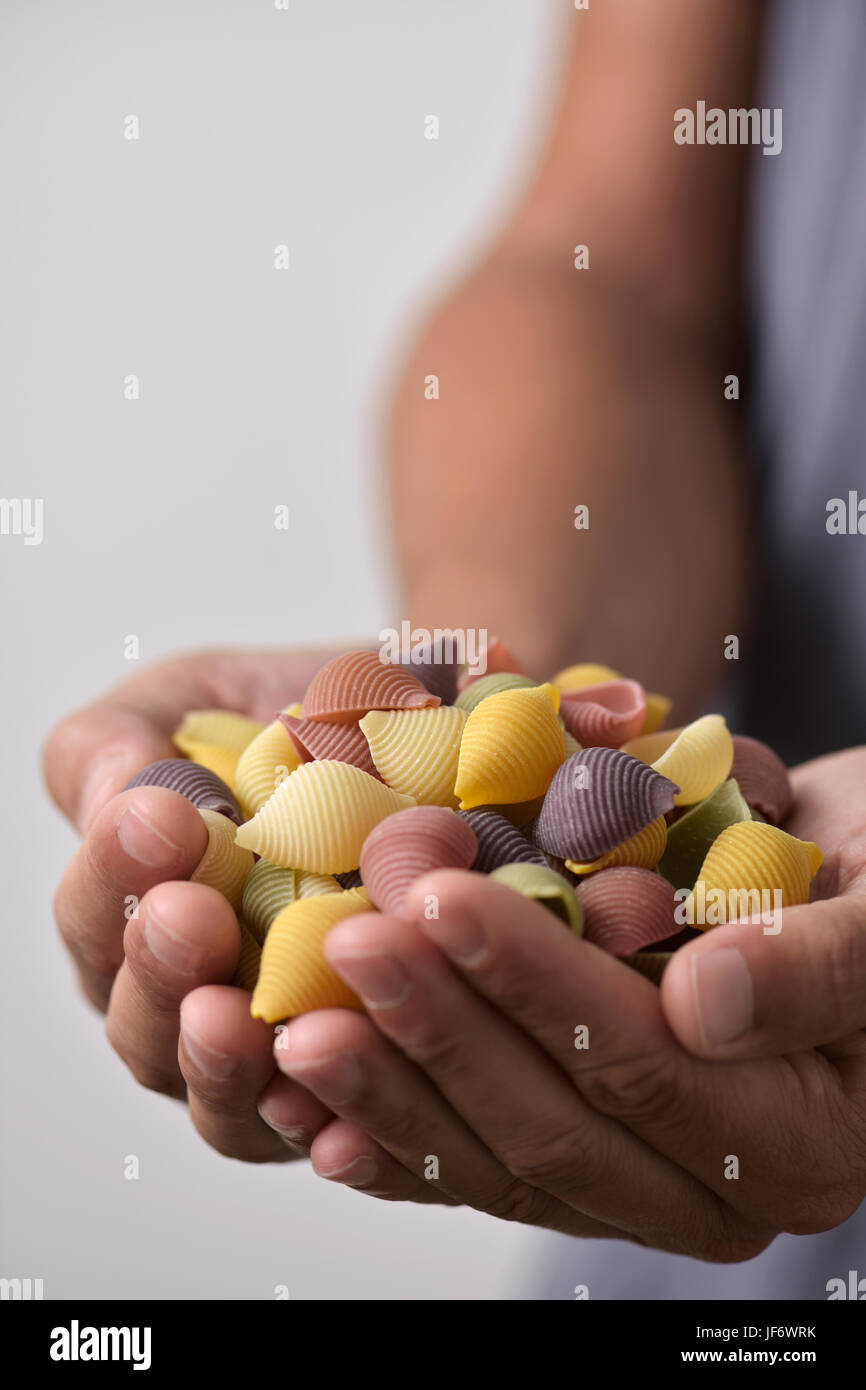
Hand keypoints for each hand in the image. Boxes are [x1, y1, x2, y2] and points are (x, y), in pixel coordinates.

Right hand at [44, 647, 343, 1162]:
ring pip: (219, 1099)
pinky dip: (326, 1125)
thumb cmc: (296, 724)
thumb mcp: (196, 702)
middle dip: (157, 968)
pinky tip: (332, 1104)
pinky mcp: (354, 1097)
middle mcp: (191, 1000)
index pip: (94, 912)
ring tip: (235, 1021)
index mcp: (134, 910)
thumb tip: (112, 791)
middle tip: (188, 916)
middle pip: (141, 1022)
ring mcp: (269, 1062)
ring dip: (218, 1062)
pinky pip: (331, 1133)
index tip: (157, 820)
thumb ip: (122, 739)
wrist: (429, 747)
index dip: (112, 873)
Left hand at [270, 747, 865, 1254]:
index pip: (642, 1063)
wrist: (865, 883)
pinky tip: (309, 1107)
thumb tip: (701, 1006)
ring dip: (395, 1087)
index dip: (536, 985)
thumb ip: (816, 967)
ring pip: (502, 1157)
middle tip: (344, 945)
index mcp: (795, 1136)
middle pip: (555, 1121)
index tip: (441, 902)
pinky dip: (395, 1134)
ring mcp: (641, 1180)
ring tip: (299, 1022)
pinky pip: (481, 1163)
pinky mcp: (586, 1153)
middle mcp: (714, 1182)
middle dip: (441, 1031)